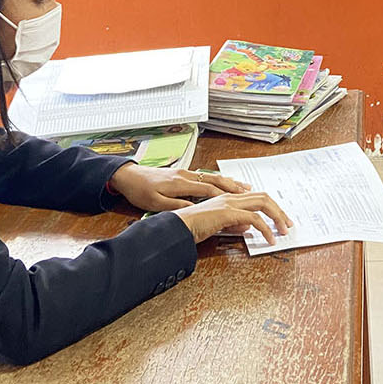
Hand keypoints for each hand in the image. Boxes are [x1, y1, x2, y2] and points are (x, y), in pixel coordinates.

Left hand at [109, 164, 249, 211]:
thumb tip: (195, 210)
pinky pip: (207, 176)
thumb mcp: (156, 203)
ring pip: (214, 176)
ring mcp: (186, 173)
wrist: (128, 176)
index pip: (209, 188)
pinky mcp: (183, 174)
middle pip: (216, 180)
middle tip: (253, 193)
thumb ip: (176, 206)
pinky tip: (226, 182)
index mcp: (181, 183)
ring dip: (230, 182)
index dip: (227, 194)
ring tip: (247, 188)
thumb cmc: (140, 191)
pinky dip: (220, 180)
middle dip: (236, 187)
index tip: (242, 200)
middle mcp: (187, 175)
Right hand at [174, 191, 293, 244]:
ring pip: (263, 203)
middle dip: (279, 210)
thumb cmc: (192, 227)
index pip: (256, 197)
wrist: (177, 227)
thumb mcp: (218, 225)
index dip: (271, 206)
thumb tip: (249, 226)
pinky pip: (255, 219)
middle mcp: (231, 197)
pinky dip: (266, 229)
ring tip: (283, 231)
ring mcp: (230, 203)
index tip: (280, 218)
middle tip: (288, 224)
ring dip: (277, 217)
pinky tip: (269, 239)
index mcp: (228, 198)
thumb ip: (234, 224)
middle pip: (264, 197)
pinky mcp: (228, 213)